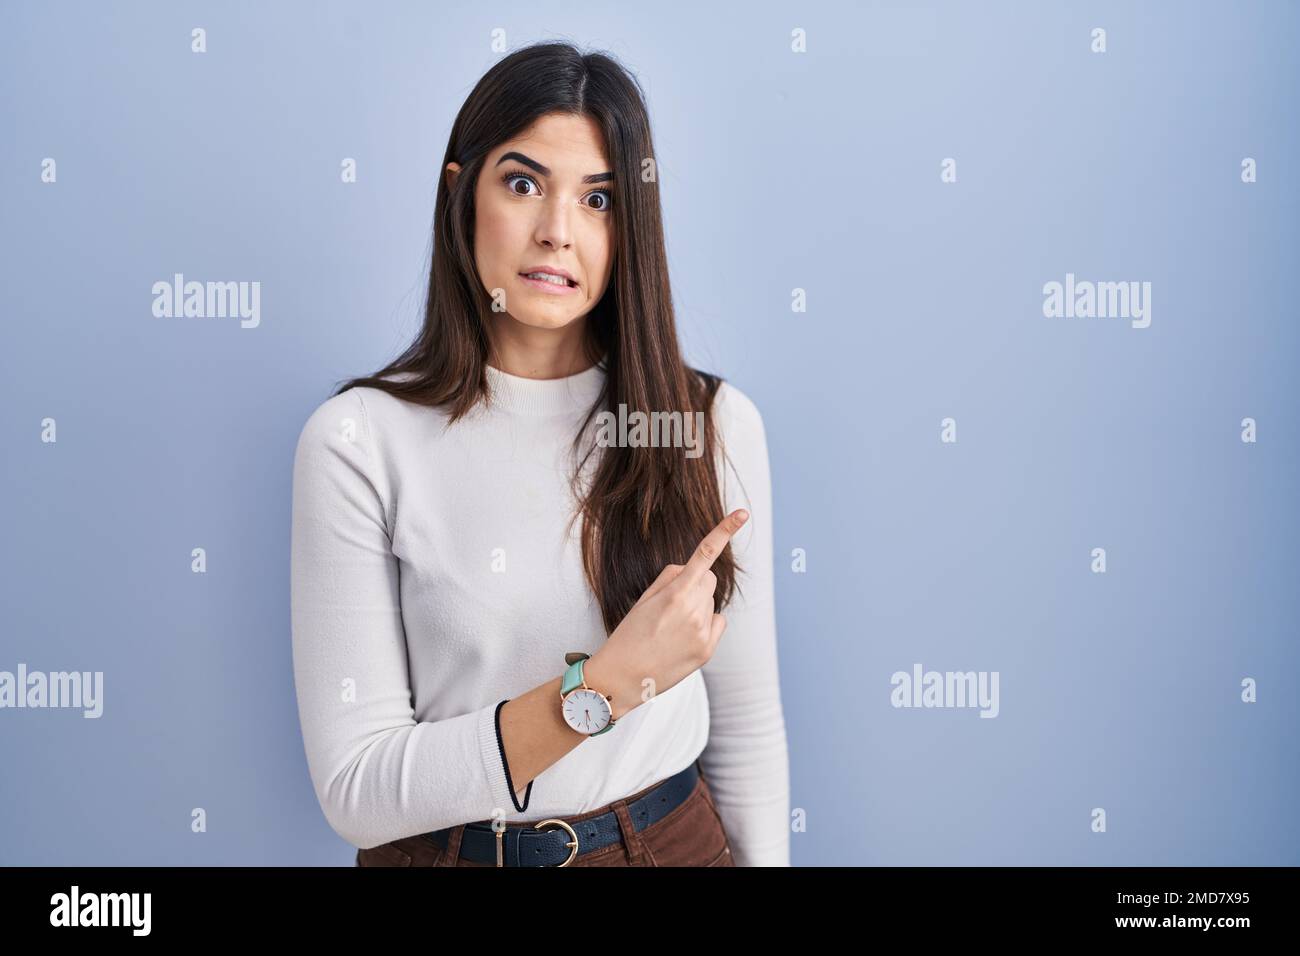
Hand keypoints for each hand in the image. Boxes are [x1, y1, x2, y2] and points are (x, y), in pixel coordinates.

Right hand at [585, 509, 748, 719]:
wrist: (623, 678)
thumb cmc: (628, 635)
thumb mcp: (643, 599)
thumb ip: (669, 578)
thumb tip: (689, 571)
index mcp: (676, 594)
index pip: (704, 555)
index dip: (724, 531)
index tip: (741, 514)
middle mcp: (694, 611)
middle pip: (708, 580)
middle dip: (695, 584)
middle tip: (671, 603)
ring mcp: (703, 632)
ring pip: (710, 602)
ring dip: (697, 606)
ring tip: (671, 627)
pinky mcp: (708, 650)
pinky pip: (717, 622)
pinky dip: (705, 624)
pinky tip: (684, 637)